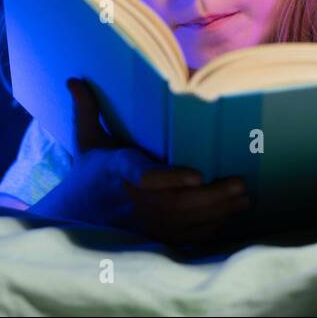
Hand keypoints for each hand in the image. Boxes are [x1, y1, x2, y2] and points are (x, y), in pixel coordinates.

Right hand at [30, 79, 250, 246]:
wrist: (77, 213)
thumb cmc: (89, 171)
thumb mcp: (85, 139)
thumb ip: (86, 109)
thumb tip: (73, 79)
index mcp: (115, 170)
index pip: (141, 174)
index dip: (169, 178)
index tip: (197, 175)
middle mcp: (131, 199)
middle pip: (174, 204)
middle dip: (210, 197)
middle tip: (239, 183)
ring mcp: (142, 222)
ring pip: (184, 222)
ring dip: (216, 212)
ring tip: (243, 197)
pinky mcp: (151, 236)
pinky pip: (184, 238)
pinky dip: (210, 229)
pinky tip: (231, 215)